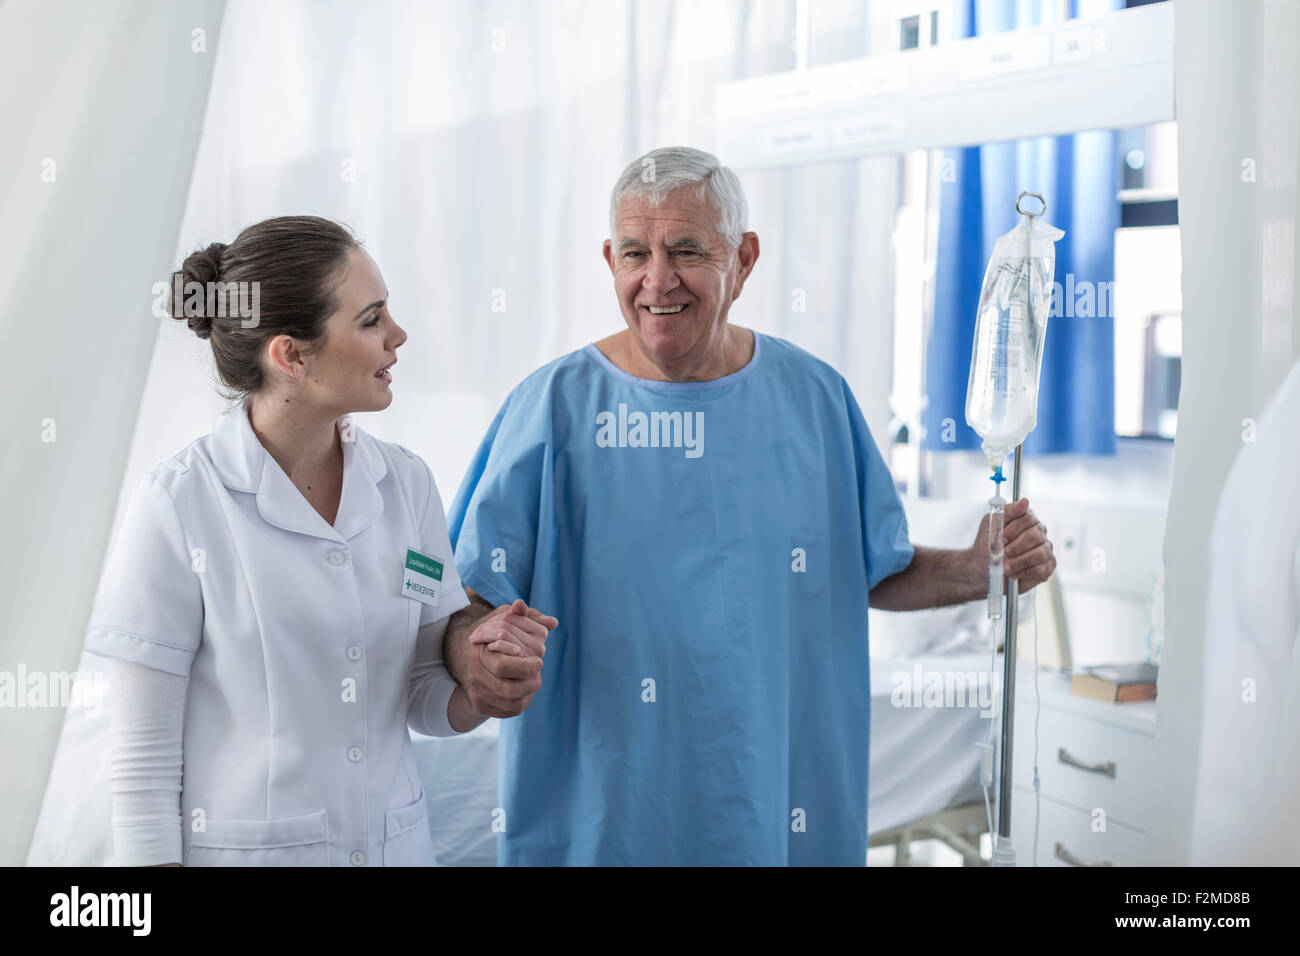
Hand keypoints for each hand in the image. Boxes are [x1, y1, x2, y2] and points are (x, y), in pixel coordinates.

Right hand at [462, 600, 557, 717]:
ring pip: (512, 704)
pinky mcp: (481, 706)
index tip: (540, 661)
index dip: (525, 667)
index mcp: (479, 654)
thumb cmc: (490, 633)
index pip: (502, 666)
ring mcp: (477, 693)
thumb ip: (529, 617)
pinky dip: (523, 702)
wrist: (461, 654)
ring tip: (534, 680)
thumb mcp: (505, 618)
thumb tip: (553, 623)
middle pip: (509, 689)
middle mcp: (475, 676)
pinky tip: (525, 690)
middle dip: (531, 682)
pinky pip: (509, 711)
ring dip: (529, 693)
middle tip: (538, 672)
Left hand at [970, 497, 1055, 592]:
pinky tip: (1013, 573)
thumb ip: (1008, 511)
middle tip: (1002, 554)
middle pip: (1035, 536)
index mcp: (1027, 519)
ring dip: (1019, 562)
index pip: (1028, 517)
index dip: (1013, 529)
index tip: (1002, 538)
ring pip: (1039, 554)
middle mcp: (1039, 532)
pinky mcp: (1047, 566)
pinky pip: (1042, 569)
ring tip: (1005, 567)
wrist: (982, 568)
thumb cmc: (987, 545)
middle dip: (1015, 547)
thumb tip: (1025, 501)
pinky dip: (1024, 572)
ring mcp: (1045, 549)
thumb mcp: (991, 524)